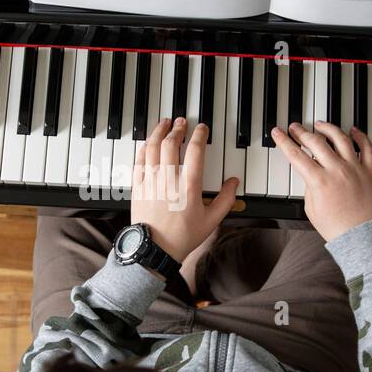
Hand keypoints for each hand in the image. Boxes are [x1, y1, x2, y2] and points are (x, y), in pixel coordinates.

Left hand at [132, 117, 238, 262]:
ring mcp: (151, 181)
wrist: (155, 249)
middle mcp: (168, 180)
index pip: (195, 151)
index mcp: (189, 186)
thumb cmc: (182, 237)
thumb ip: (226, 200)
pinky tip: (149, 142)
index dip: (199, 135)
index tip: (202, 129)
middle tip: (181, 122)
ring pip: (153, 147)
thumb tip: (233, 182)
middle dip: (177, 129)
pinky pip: (139, 160)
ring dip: (159, 132)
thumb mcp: (212, 221)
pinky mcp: (138, 186)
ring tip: (164, 123)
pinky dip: (145, 147)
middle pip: (171, 143)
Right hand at [271, 121, 371, 241]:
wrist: (363, 237)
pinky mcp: (370, 171)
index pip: (296, 155)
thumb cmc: (337, 228)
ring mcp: (355, 169)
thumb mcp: (311, 209)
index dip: (284, 141)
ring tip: (320, 124)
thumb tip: (310, 174)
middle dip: (302, 132)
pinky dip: (360, 136)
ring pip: (341, 138)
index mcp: (319, 181)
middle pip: (316, 142)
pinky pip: (367, 148)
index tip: (278, 132)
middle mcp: (337, 170)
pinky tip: (353, 130)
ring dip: (328, 128)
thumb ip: (309, 187)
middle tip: (295, 128)